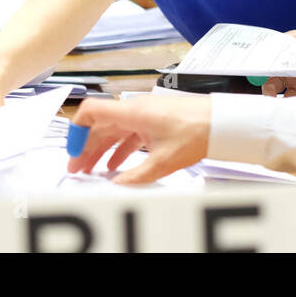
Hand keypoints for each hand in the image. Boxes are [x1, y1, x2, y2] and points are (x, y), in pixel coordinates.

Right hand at [67, 95, 211, 183]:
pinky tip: (116, 164)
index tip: (74, 151)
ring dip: (101, 149)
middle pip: (100, 126)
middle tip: (77, 168)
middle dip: (86, 147)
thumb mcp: (162, 162)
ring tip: (92, 169)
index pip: (91, 111)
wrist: (222, 122)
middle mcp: (135, 109)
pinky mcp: (154, 120)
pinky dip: (119, 148)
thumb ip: (135, 176)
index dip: (77, 130)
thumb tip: (115, 186)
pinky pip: (129, 133)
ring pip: (114, 130)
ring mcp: (144, 114)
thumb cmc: (196, 133)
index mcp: (132, 112)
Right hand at [262, 0, 295, 95]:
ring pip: (277, 86)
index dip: (265, 57)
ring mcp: (295, 77)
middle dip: (266, 80)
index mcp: (292, 43)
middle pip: (271, 70)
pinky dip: (287, 104)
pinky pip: (290, 99)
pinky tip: (288, 110)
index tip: (261, 65)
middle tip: (269, 90)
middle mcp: (290, 61)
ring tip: (276, 101)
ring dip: (274, 94)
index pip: (273, 49)